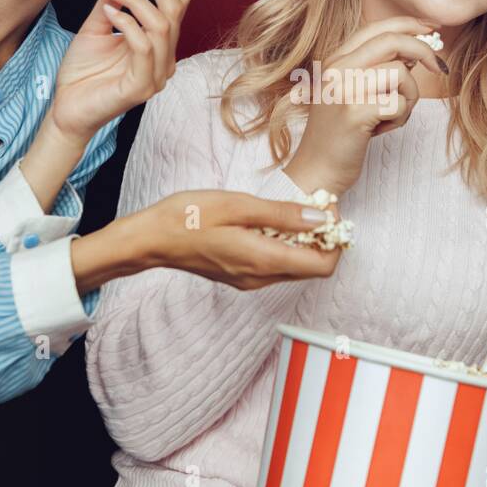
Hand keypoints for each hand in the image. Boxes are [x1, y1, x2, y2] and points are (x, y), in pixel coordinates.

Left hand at [49, 0, 190, 142]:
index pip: (176, 2)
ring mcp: (156, 74)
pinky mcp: (142, 87)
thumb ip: (113, 0)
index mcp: (160, 43)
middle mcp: (165, 58)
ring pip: (162, 25)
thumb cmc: (83, 73)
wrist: (67, 109)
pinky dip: (127, 23)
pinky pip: (144, 47)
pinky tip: (108, 13)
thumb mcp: (97, 25)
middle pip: (176, 9)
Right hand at [134, 190, 343, 289]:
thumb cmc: (189, 217)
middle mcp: (261, 278)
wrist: (151, 239)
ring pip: (294, 267)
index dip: (335, 241)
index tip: (329, 212)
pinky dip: (284, 246)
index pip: (322, 266)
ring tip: (293, 210)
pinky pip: (275, 266)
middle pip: (311, 269)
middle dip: (322, 240)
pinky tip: (271, 223)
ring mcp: (250, 281)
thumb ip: (283, 214)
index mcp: (264, 260)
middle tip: (314, 207)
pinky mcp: (240, 277)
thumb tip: (321, 218)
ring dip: (303, 242)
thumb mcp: (239, 205)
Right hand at [282, 17, 444, 196]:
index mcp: (336, 60)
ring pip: (400, 74)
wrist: (317, 171)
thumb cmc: (342, 134)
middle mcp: (336, 69)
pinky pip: (399, 104)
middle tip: (440, 68)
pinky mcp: (355, 113)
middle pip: (392, 41)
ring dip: (409, 97)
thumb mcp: (355, 93)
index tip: (432, 29)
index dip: (410, 24)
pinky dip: (400, 119)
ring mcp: (343, 90)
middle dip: (425, 51)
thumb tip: (415, 50)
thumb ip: (378, 69)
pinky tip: (382, 130)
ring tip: (392, 116)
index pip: (377, 27)